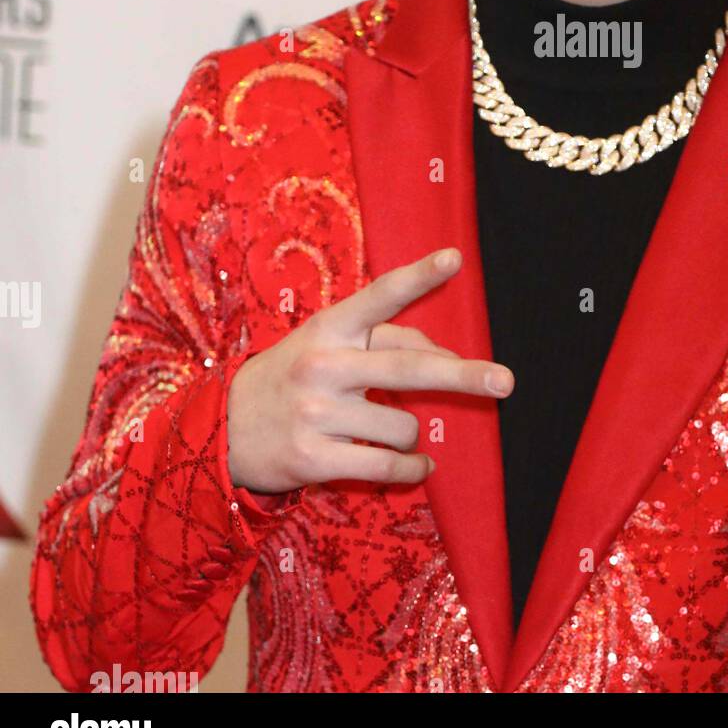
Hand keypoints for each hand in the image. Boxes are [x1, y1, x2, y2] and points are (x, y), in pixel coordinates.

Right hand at [226, 248, 512, 493]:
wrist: (221, 429)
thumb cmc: (292, 377)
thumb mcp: (326, 344)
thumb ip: (383, 343)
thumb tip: (447, 358)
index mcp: (330, 328)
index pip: (379, 296)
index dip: (418, 276)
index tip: (455, 257)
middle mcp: (324, 365)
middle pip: (408, 369)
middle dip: (463, 375)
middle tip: (506, 381)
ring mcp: (316, 413)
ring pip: (403, 424)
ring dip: (413, 434)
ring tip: (395, 433)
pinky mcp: (312, 458)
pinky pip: (385, 465)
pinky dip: (412, 469)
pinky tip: (419, 467)